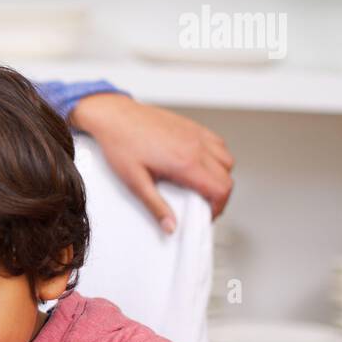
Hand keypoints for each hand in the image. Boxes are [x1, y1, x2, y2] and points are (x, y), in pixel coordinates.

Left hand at [69, 92, 234, 231]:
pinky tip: (201, 164)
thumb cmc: (121, 143)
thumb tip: (170, 226)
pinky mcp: (192, 126)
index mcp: (185, 162)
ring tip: (203, 185)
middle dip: (220, 195)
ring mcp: (196, 134)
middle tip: (204, 204)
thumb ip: (156, 206)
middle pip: (227, 176)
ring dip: (221, 175)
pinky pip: (218, 142)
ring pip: (227, 159)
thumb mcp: (135, 182)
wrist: (114, 116)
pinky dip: (217, 156)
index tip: (207, 214)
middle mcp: (196, 146)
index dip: (218, 207)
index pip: (221, 189)